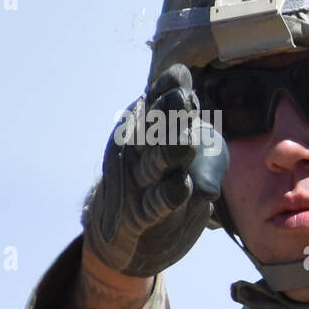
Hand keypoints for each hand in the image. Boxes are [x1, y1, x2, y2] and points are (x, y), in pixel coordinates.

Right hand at [83, 65, 228, 277]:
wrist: (121, 237)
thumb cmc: (147, 181)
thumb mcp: (153, 144)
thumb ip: (168, 112)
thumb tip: (178, 72)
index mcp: (138, 133)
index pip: (152, 109)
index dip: (165, 94)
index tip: (181, 79)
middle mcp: (134, 155)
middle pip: (152, 133)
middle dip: (168, 117)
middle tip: (185, 100)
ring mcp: (138, 185)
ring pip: (155, 166)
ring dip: (170, 153)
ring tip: (187, 141)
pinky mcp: (144, 215)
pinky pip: (157, 204)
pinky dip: (169, 195)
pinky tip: (183, 185)